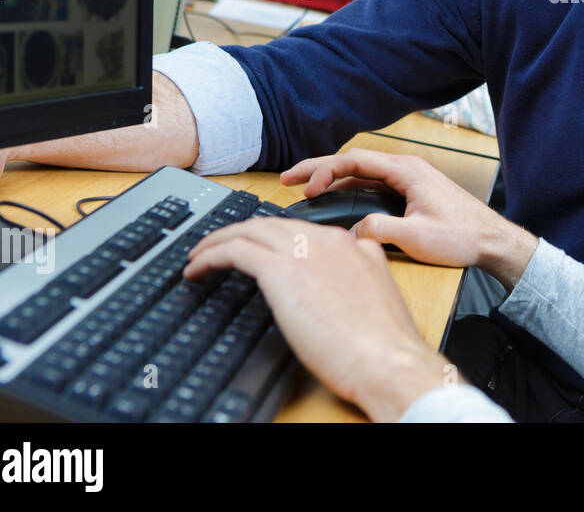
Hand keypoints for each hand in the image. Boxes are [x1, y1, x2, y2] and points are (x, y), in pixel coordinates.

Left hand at [184, 216, 450, 420]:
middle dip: (239, 233)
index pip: (298, 230)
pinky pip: (233, 250)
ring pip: (247, 230)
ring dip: (218, 241)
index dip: (271, 238)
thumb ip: (362, 267)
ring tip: (198, 257)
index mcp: (349, 244)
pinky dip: (210, 255)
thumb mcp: (378, 289)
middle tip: (217, 248)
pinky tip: (196, 269)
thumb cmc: (384, 341)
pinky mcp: (280, 270)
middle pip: (268, 224)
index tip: (256, 252)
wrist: (387, 359)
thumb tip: (346, 268)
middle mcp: (325, 240)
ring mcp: (303, 251)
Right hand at [280, 149, 538, 288]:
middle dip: (319, 168)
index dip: (325, 172)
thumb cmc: (463, 236)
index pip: (355, 161)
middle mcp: (407, 168)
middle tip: (288, 178)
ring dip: (333, 177)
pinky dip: (349, 186)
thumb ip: (379, 230)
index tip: (305, 188)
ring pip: (362, 172)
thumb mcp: (416, 237)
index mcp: (406, 171)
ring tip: (304, 186)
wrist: (494, 241)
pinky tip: (335, 198)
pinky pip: (373, 183)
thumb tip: (352, 231)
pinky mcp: (412, 191)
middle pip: (354, 161)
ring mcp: (409, 179)